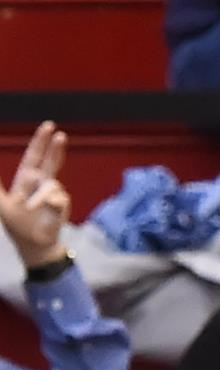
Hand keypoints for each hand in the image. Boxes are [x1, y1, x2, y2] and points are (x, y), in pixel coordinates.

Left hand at [0, 121, 68, 268]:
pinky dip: (49, 204)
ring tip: (31, 208)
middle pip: (50, 160)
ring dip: (40, 196)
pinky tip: (44, 210)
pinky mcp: (62, 203)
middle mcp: (43, 183)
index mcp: (26, 180)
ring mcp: (54, 192)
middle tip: (57, 132)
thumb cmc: (17, 224)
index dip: (39, 141)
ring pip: (51, 183)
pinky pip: (56, 198)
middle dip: (52, 146)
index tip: (48, 126)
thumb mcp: (1, 204)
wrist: (35, 243)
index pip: (34, 156)